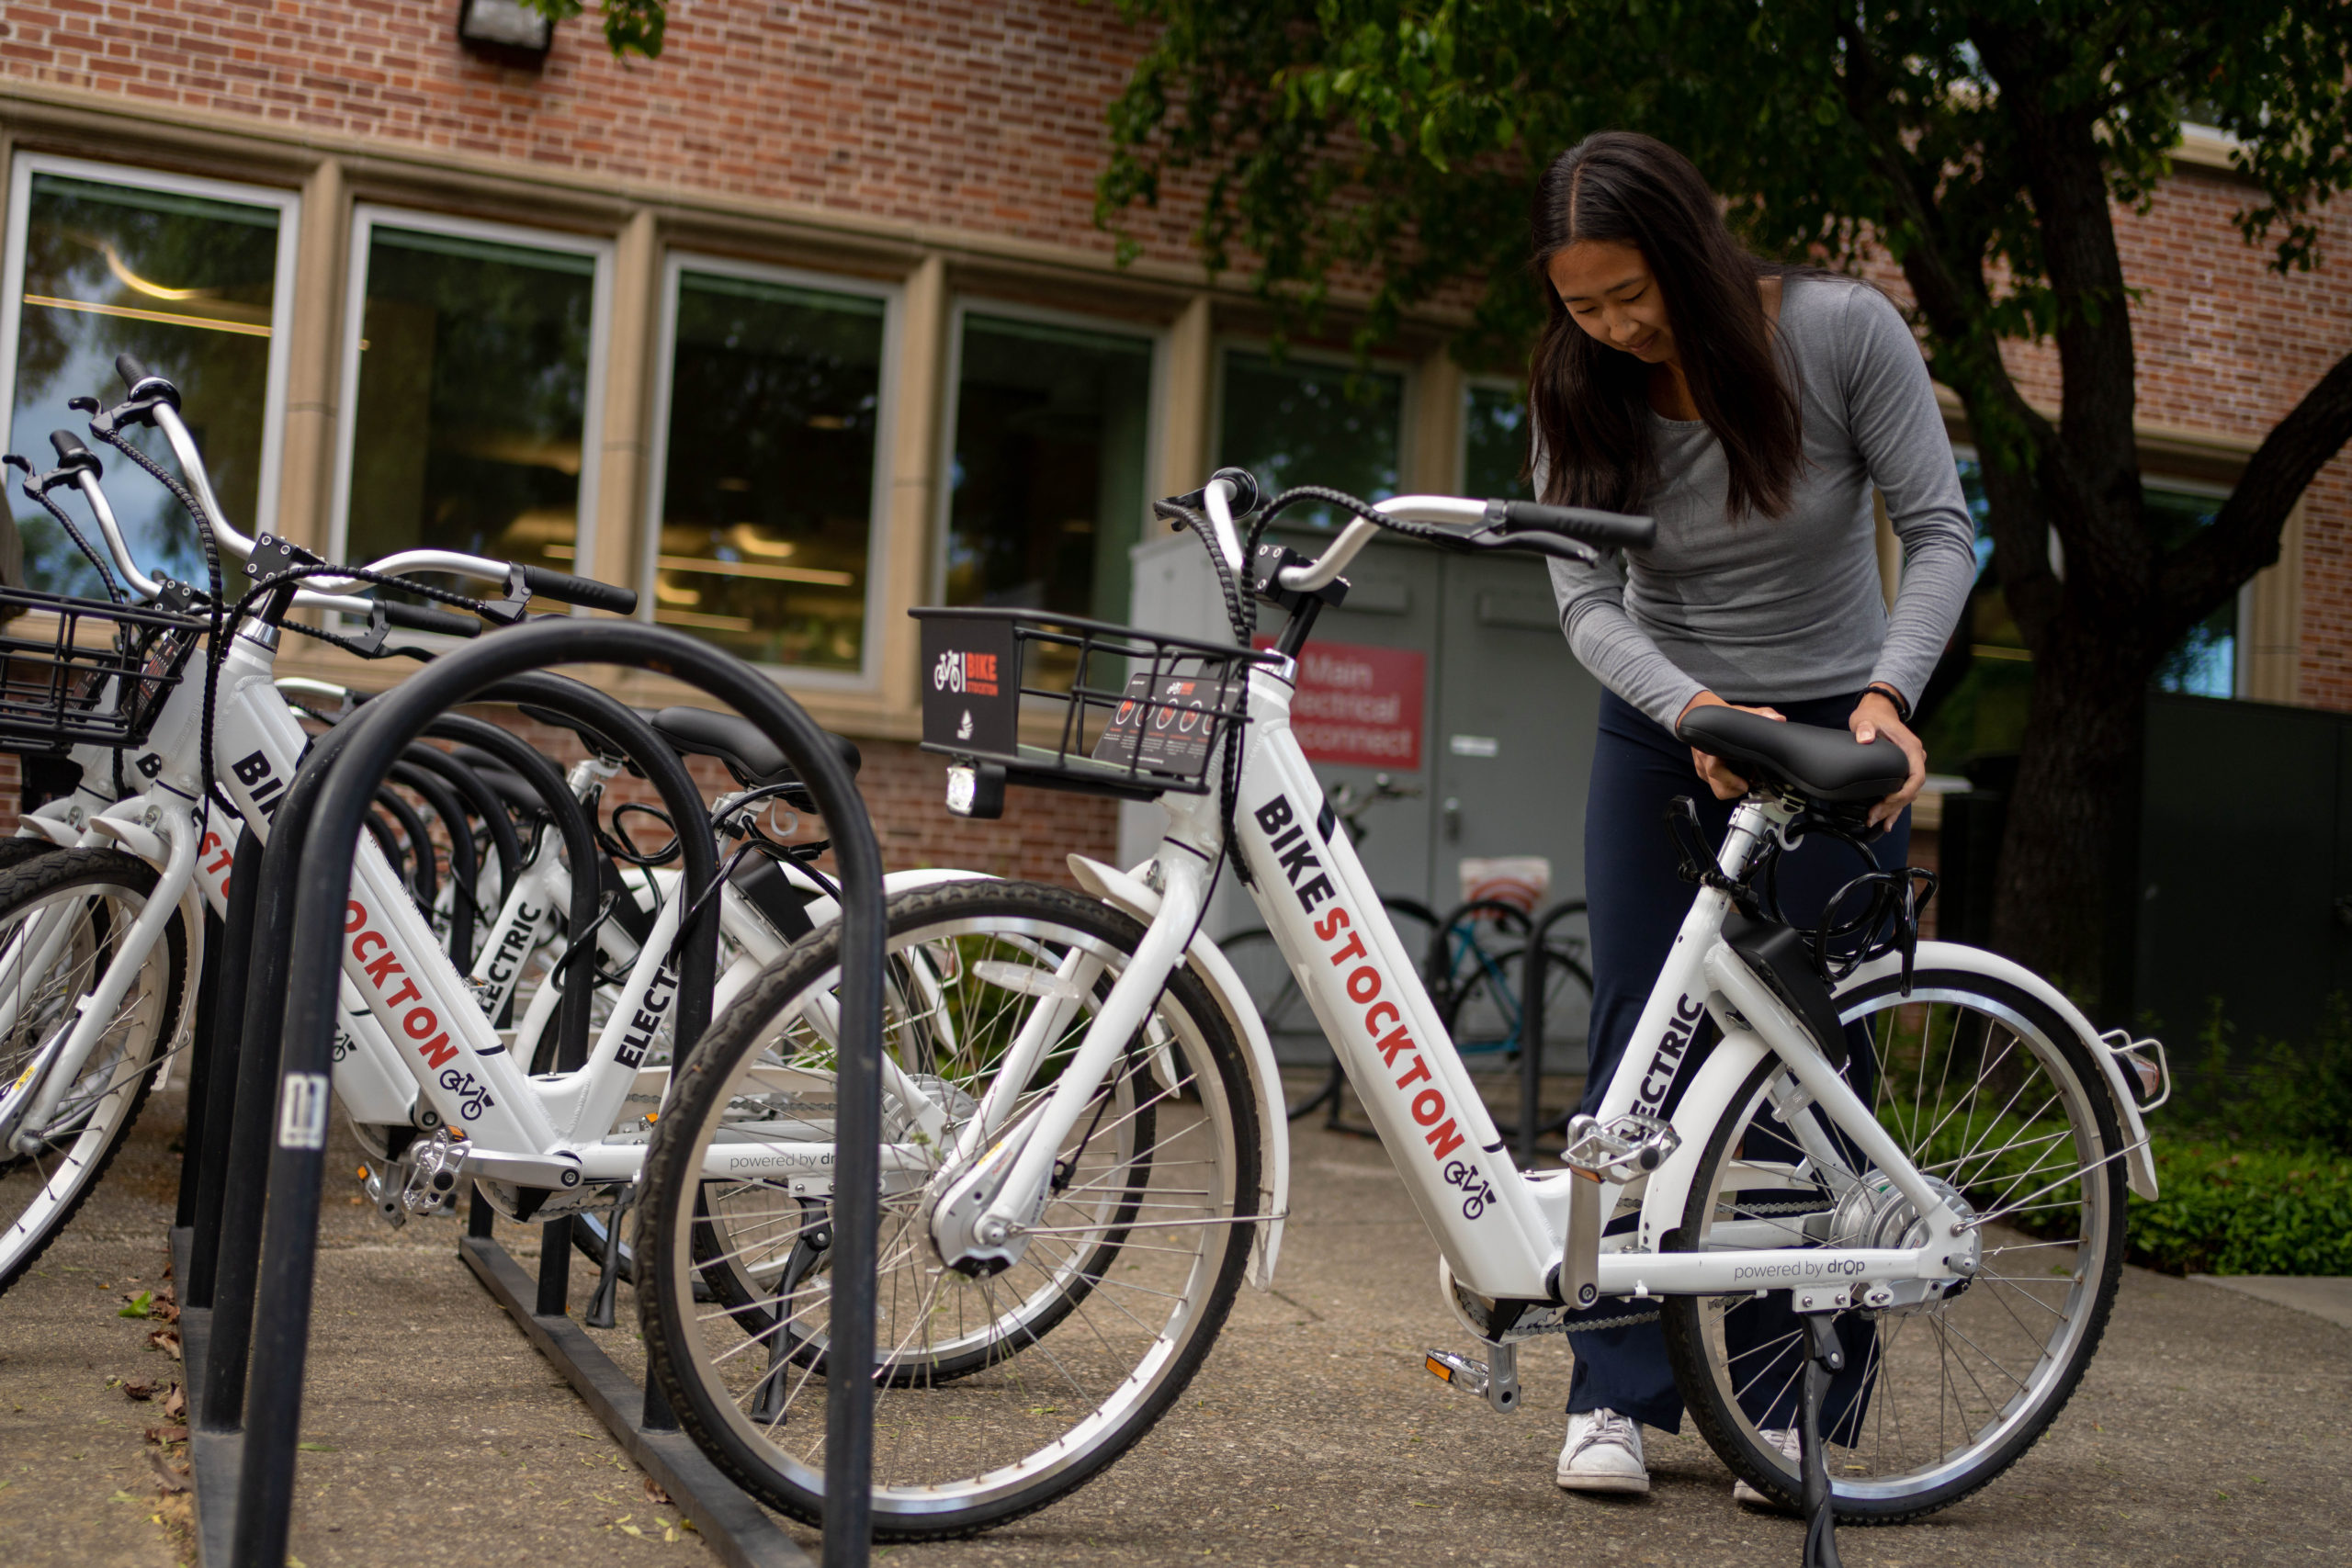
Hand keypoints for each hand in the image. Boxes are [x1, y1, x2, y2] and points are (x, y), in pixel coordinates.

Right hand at [1678, 690, 1784, 800]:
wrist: (1702, 713)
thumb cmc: (1721, 714)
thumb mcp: (1742, 712)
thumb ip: (1761, 714)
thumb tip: (1778, 719)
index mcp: (1711, 747)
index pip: (1714, 770)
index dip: (1731, 780)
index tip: (1745, 783)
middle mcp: (1705, 759)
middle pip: (1717, 787)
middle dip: (1735, 789)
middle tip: (1749, 783)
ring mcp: (1702, 767)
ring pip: (1716, 788)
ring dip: (1732, 787)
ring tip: (1744, 779)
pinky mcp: (1703, 772)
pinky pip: (1715, 784)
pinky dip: (1727, 783)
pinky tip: (1736, 774)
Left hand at [1852, 689, 1925, 829]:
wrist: (1878, 711)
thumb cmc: (1873, 716)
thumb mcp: (1866, 720)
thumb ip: (1866, 728)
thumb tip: (1865, 738)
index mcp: (1911, 749)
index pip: (1917, 776)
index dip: (1904, 793)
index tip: (1887, 801)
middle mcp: (1914, 759)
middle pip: (1911, 790)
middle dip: (1893, 806)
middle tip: (1873, 817)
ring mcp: (1909, 766)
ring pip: (1907, 794)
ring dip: (1893, 810)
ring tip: (1877, 823)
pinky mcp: (1902, 771)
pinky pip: (1902, 792)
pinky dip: (1895, 808)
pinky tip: (1886, 822)